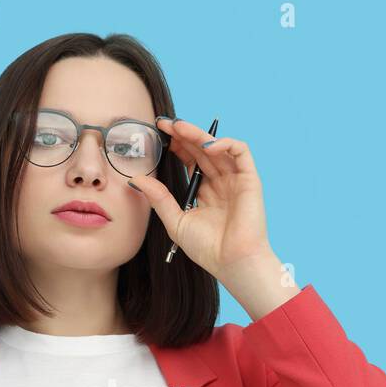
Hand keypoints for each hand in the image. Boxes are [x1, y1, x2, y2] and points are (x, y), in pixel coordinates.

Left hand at [126, 117, 276, 290]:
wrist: (232, 262)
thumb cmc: (207, 248)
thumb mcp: (175, 221)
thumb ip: (158, 198)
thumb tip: (135, 178)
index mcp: (203, 191)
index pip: (188, 159)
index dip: (174, 145)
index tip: (156, 135)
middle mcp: (220, 182)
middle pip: (200, 149)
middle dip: (182, 134)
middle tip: (163, 123)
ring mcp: (235, 179)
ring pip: (217, 146)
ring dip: (198, 134)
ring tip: (179, 128)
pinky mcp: (250, 179)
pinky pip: (240, 151)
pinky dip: (224, 143)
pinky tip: (206, 147)